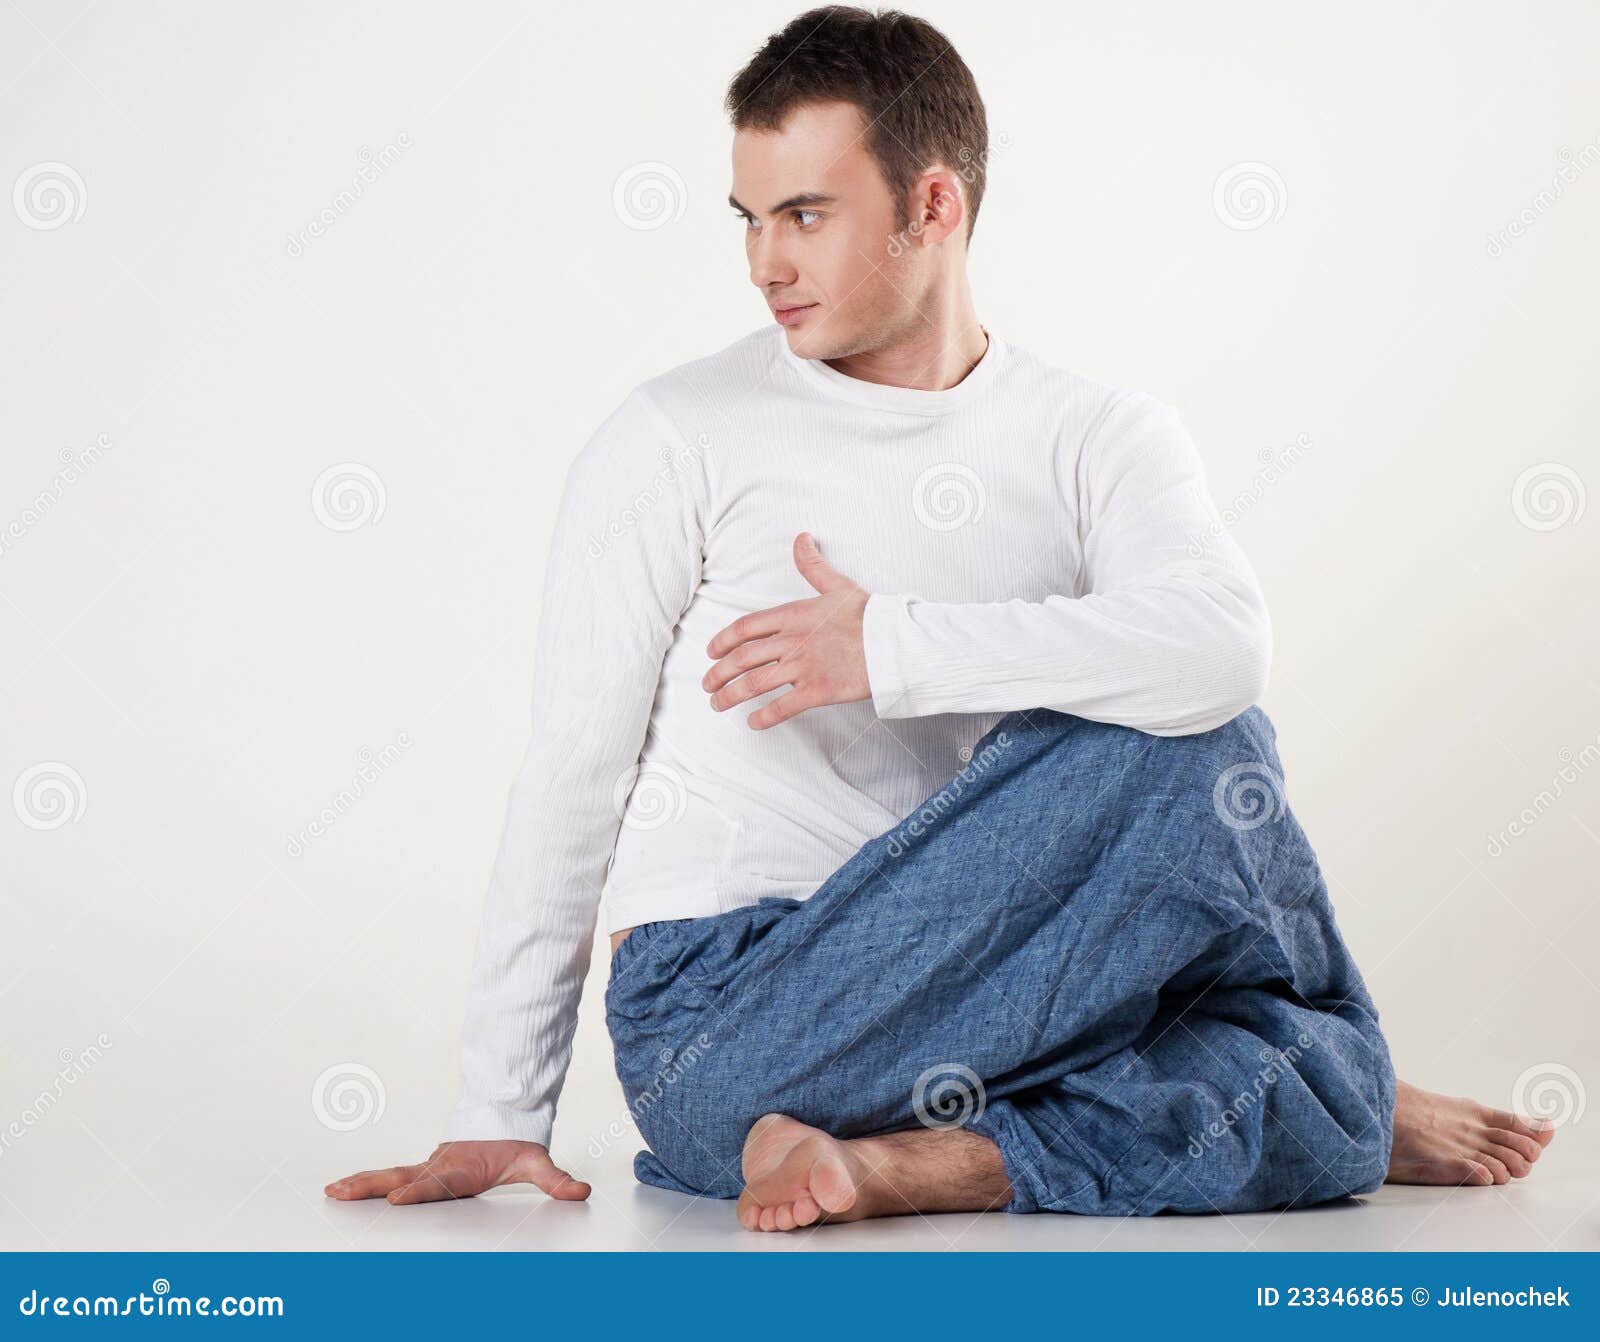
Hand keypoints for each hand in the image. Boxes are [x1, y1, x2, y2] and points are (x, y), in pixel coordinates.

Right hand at [324, 1140, 590, 1205]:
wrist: (503, 1117)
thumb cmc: (515, 1144)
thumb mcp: (537, 1162)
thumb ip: (557, 1180)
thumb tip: (582, 1191)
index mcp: (462, 1169)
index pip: (438, 1183)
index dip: (420, 1192)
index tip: (398, 1200)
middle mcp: (440, 1167)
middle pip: (403, 1178)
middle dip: (374, 1187)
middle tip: (343, 1192)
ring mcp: (428, 1167)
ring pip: (391, 1175)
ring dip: (362, 1184)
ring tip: (333, 1190)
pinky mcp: (422, 1169)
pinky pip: (391, 1176)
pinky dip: (367, 1182)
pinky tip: (345, 1190)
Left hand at [703, 532, 870, 728]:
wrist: (895, 642)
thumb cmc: (869, 615)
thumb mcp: (837, 585)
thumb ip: (813, 565)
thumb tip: (801, 538)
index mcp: (793, 616)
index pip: (745, 628)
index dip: (722, 641)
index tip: (711, 653)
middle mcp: (792, 641)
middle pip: (742, 658)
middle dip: (718, 674)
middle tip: (708, 684)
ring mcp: (803, 667)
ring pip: (754, 684)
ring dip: (730, 696)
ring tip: (717, 704)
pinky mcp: (817, 691)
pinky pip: (781, 707)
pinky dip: (763, 718)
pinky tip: (752, 723)